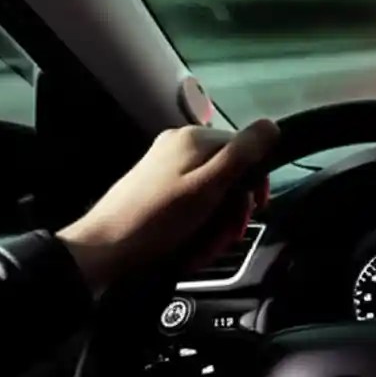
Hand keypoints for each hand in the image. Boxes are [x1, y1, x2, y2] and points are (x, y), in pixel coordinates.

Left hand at [57, 119, 279, 295]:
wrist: (102, 250)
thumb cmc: (159, 220)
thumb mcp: (208, 187)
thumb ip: (242, 155)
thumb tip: (273, 125)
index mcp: (194, 139)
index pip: (247, 151)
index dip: (255, 184)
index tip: (253, 213)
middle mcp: (180, 146)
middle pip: (229, 174)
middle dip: (232, 210)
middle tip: (223, 238)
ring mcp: (166, 167)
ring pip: (212, 192)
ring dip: (215, 224)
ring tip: (202, 247)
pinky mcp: (156, 189)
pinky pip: (191, 202)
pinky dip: (196, 225)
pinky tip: (188, 244)